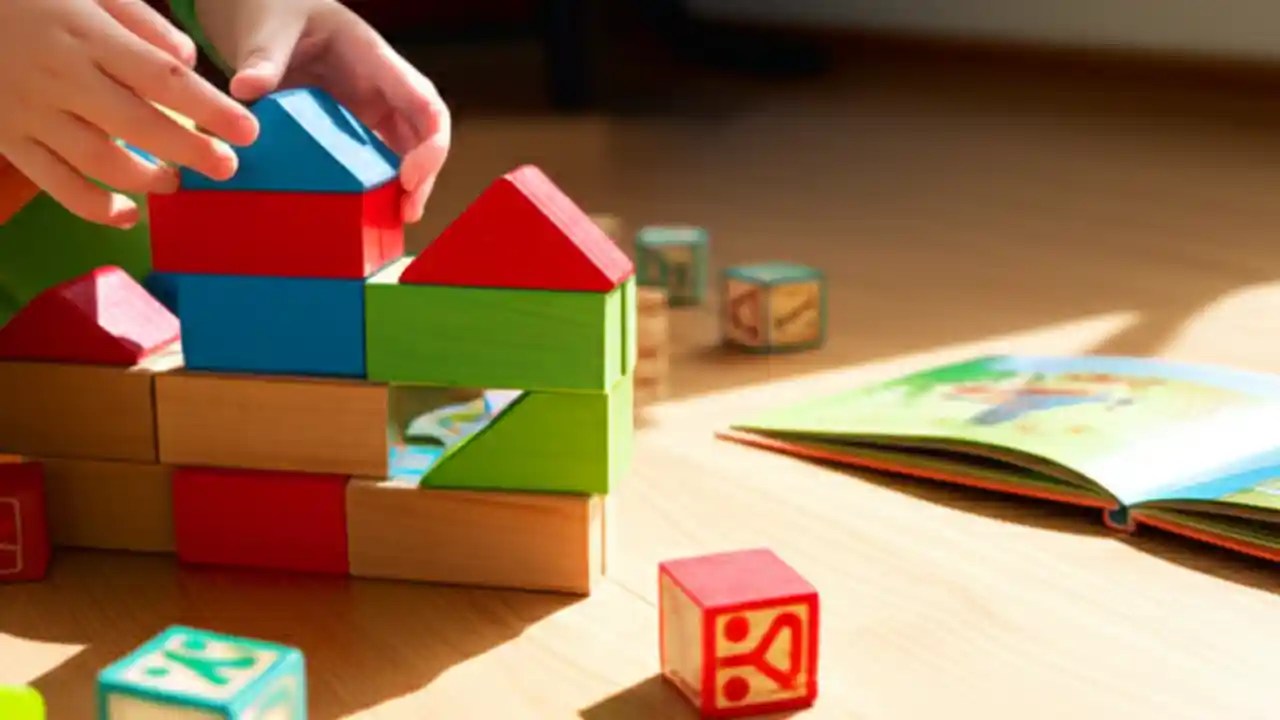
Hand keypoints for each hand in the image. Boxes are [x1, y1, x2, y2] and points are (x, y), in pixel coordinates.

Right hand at [0, 0, 258, 227]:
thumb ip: (140, 21)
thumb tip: (189, 61)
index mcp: (87, 34)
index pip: (163, 78)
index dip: (210, 108)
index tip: (248, 130)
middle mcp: (62, 77)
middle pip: (140, 125)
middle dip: (191, 150)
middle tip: (228, 167)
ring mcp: (32, 113)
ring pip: (100, 161)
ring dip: (148, 179)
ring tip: (176, 180)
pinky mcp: (8, 140)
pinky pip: (57, 185)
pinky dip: (97, 208)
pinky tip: (129, 213)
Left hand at [197, 0, 450, 222]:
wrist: (262, 13)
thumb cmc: (274, 9)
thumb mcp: (268, 27)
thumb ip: (262, 57)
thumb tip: (247, 89)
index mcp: (375, 59)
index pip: (424, 103)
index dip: (430, 144)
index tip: (410, 177)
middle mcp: (381, 88)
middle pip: (423, 136)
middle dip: (423, 176)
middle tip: (407, 213)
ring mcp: (367, 110)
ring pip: (403, 152)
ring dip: (403, 188)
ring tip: (392, 222)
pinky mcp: (347, 128)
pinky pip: (371, 160)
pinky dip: (373, 188)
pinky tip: (362, 214)